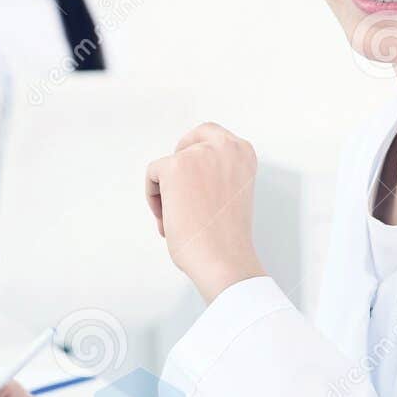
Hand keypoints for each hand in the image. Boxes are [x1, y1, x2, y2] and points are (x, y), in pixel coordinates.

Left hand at [145, 122, 265, 301]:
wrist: (224, 260)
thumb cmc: (228, 239)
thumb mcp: (232, 193)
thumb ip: (216, 177)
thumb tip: (185, 180)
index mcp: (244, 154)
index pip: (213, 136)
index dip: (197, 153)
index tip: (191, 175)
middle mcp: (225, 146)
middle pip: (190, 140)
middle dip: (179, 161)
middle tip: (172, 187)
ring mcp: (200, 154)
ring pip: (169, 164)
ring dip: (167, 190)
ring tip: (175, 219)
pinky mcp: (175, 166)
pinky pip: (153, 174)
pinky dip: (154, 198)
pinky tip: (167, 219)